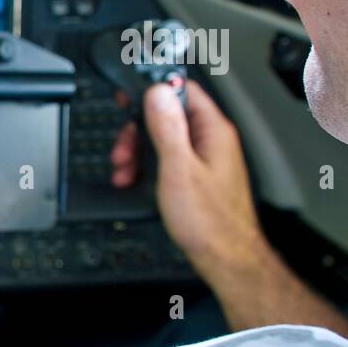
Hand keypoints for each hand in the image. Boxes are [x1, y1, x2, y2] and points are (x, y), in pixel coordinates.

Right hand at [110, 81, 271, 282]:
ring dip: (138, 151)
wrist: (224, 256)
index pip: (183, 90)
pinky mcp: (197, 174)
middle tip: (123, 150)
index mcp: (213, 131)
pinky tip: (136, 181)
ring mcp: (205, 157)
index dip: (153, 90)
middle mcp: (212, 140)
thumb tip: (157, 92)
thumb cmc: (209, 221)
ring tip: (125, 171)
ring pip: (164, 138)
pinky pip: (167, 158)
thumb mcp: (178, 169)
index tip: (129, 96)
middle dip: (137, 130)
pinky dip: (147, 166)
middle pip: (167, 115)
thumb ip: (167, 127)